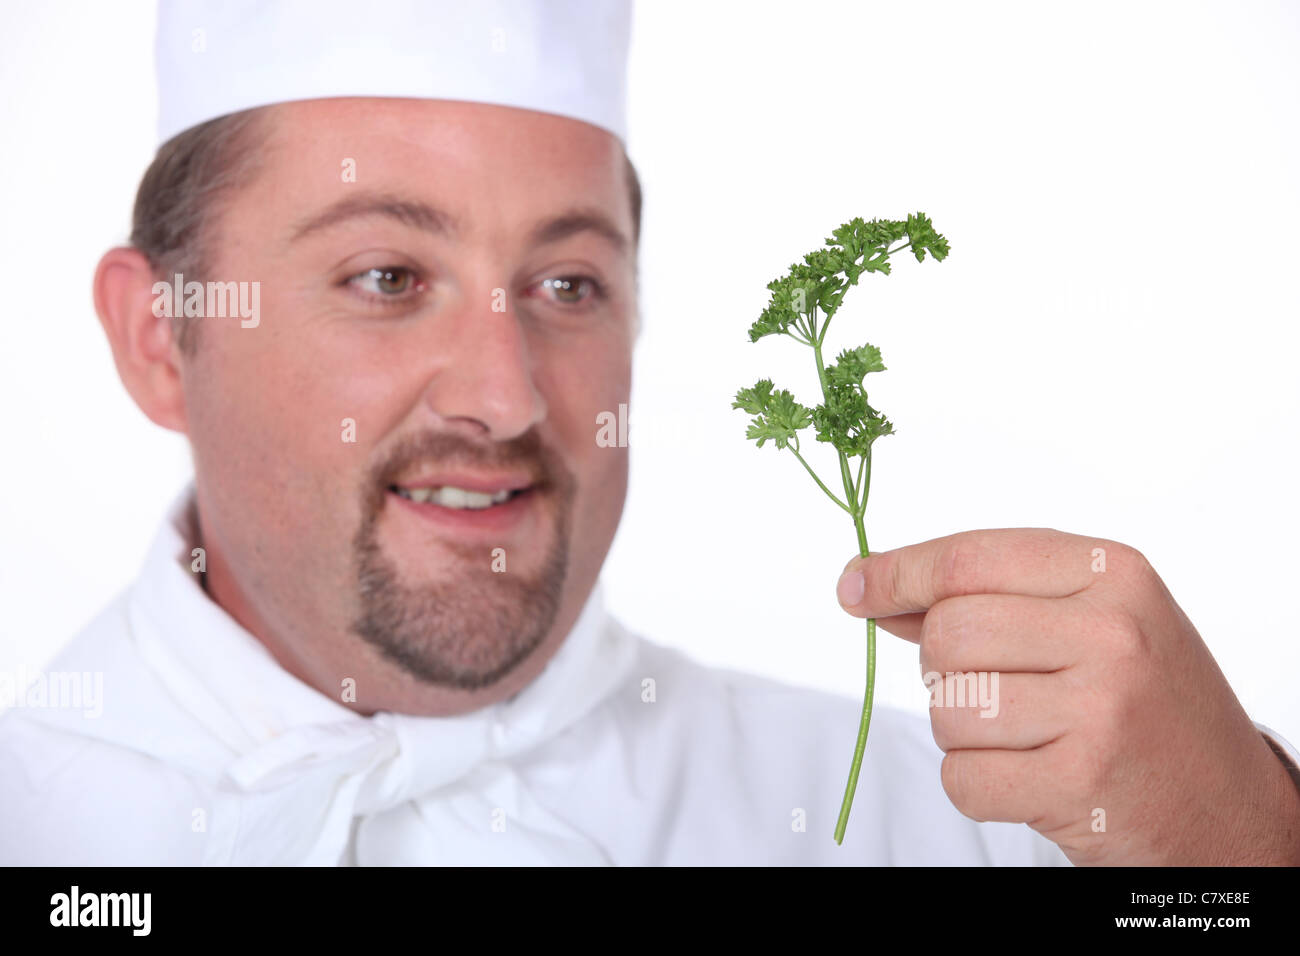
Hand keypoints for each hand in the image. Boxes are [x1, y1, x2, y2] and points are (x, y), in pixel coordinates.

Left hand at [835, 528, 1299, 864]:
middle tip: (993, 687)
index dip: (898, 573)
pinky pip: (963, 778)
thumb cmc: (1146, 704)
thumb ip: (986, 599)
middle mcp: (1112, 632)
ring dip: (965, 733)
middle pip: (947, 634)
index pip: (969, 559)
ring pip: (948, 710)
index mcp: (1113, 574)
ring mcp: (1101, 709)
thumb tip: (870, 588)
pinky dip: (978, 784)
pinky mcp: (1081, 783)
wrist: (1230, 805)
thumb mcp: (1090, 624)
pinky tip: (1031, 777)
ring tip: (1027, 737)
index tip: (854, 587)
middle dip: (943, 668)